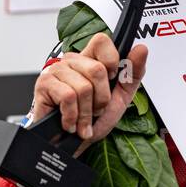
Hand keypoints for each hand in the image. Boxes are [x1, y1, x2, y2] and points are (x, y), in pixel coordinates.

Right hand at [29, 33, 148, 154]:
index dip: (111, 61)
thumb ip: (132, 73)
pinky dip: (73, 116)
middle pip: (97, 70)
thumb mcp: (120, 97)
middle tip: (96, 110)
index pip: (101, 41)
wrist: (72, 145)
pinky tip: (70, 123)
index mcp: (89, 59)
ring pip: (83, 87)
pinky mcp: (44, 85)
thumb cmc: (94, 120)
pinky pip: (67, 97)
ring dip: (87, 113)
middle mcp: (71, 61)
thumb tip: (141, 49)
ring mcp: (55, 71)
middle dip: (102, 99)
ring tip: (82, 120)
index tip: (110, 80)